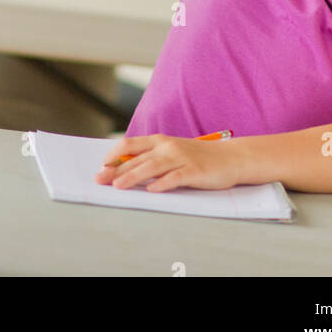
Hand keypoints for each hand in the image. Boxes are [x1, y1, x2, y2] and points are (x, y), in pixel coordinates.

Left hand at [94, 133, 241, 191]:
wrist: (230, 157)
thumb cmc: (198, 158)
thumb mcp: (172, 153)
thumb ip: (152, 159)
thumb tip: (126, 170)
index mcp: (160, 141)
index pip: (130, 145)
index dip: (113, 155)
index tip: (101, 167)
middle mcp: (167, 146)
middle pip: (137, 158)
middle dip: (117, 170)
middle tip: (100, 180)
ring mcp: (181, 157)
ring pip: (152, 166)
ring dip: (133, 176)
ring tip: (118, 186)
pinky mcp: (194, 170)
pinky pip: (175, 177)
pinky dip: (162, 183)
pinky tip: (152, 190)